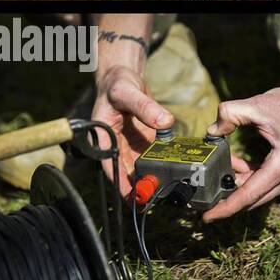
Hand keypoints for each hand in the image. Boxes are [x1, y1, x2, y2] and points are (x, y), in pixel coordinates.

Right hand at [91, 64, 175, 195]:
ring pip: (142, 169)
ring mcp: (129, 147)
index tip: (133, 198)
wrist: (124, 79)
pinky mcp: (143, 145)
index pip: (109, 164)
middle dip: (141, 186)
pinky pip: (154, 158)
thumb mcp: (127, 92)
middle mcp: (115, 146)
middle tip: (156, 200)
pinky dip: (164, 166)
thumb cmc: (117, 84)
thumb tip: (165, 122)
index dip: (120, 183)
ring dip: (153, 180)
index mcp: (102, 136)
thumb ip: (144, 106)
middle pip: (126, 172)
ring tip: (168, 193)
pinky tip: (177, 174)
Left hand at [199, 85, 279, 221]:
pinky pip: (268, 185)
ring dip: (239, 181)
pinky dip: (251, 177)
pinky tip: (238, 163)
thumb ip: (229, 115)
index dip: (225, 208)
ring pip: (259, 191)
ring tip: (223, 162)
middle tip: (204, 187)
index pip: (249, 195)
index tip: (207, 218)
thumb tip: (211, 132)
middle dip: (227, 194)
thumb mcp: (257, 105)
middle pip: (252, 198)